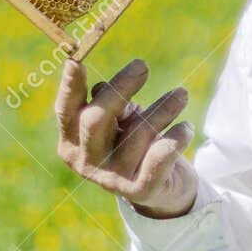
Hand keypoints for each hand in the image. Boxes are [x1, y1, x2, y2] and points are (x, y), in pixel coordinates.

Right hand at [54, 57, 197, 218]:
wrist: (161, 188)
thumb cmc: (133, 141)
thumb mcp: (117, 120)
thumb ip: (109, 104)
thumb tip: (105, 89)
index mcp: (72, 140)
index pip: (65, 110)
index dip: (69, 86)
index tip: (76, 60)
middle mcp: (85, 161)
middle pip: (95, 119)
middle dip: (119, 89)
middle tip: (142, 65)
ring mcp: (111, 179)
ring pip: (136, 134)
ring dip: (162, 109)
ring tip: (181, 94)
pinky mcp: (140, 190)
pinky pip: (158, 159)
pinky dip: (175, 139)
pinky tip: (186, 127)